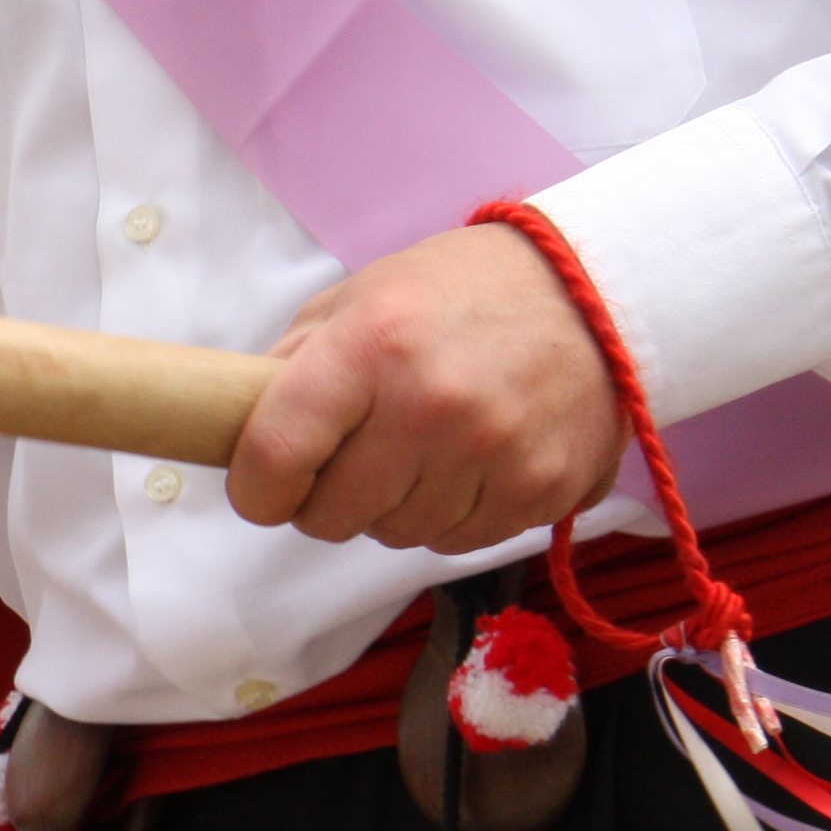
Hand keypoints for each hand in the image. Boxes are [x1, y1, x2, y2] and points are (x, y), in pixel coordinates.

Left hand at [229, 221, 624, 552]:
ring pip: (396, 536)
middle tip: (351, 460)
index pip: (276, 456)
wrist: (597, 289)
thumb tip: (233, 434)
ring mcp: (495, 453)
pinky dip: (453, 514)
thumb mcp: (358, 300)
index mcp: (372, 348)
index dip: (254, 489)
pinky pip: (460, 541)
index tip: (261, 488)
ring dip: (393, 507)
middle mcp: (433, 405)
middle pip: (331, 517)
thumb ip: (290, 368)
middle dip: (325, 500)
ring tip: (423, 447)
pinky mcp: (544, 489)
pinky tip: (471, 461)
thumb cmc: (458, 294)